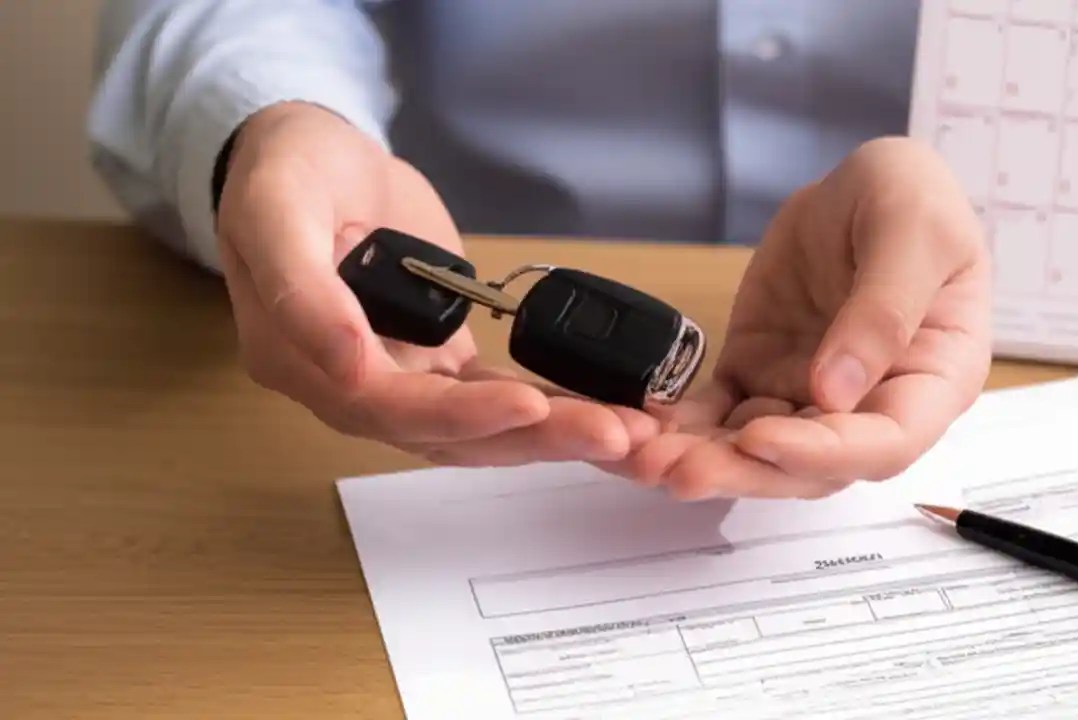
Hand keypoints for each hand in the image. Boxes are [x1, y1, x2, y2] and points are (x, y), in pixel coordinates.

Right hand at [217, 102, 656, 464]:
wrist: (314, 153)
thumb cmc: (285, 170)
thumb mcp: (273, 210)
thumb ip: (299, 288)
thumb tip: (349, 362)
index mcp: (300, 362)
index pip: (384, 407)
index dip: (458, 415)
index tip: (530, 404)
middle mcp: (350, 387)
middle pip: (445, 433)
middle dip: (531, 437)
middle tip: (614, 435)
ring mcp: (399, 376)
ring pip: (477, 426)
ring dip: (550, 433)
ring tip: (625, 431)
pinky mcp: (437, 359)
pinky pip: (491, 395)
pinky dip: (545, 406)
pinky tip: (601, 409)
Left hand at [619, 137, 991, 498]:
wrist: (863, 181)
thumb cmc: (915, 200)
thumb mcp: (916, 232)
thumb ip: (884, 310)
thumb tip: (836, 392)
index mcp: (932, 380)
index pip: (884, 443)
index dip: (822, 454)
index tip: (761, 440)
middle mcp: (870, 405)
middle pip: (809, 465)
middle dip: (743, 473)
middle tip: (681, 471)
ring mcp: (809, 395)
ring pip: (755, 450)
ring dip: (703, 459)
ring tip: (645, 460)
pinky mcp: (758, 375)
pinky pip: (717, 413)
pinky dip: (680, 426)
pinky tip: (641, 427)